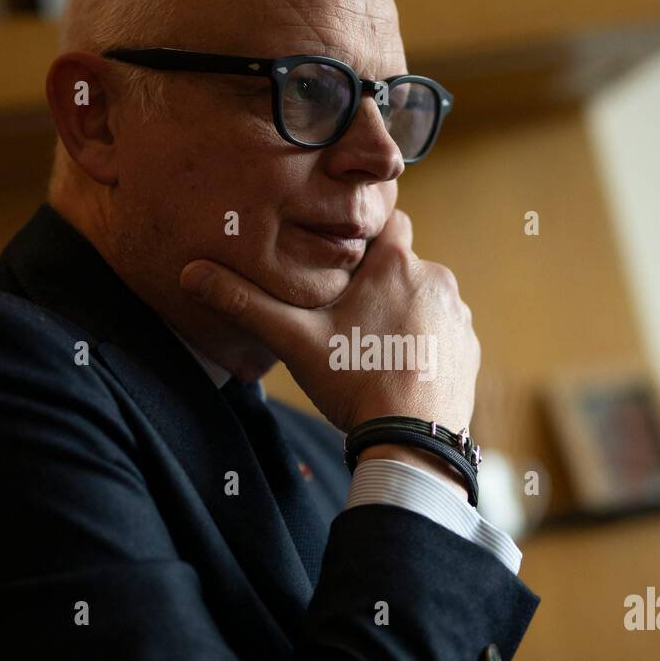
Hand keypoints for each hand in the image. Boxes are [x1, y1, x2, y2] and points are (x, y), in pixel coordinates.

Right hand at [179, 209, 479, 433]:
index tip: (345, 260)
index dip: (365, 237)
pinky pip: (443, 330)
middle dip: (378, 284)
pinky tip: (399, 367)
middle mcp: (436, 278)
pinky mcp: (469, 346)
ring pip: (423, 297)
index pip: (388, 220)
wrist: (412, 440)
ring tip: (373, 348)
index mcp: (395, 264)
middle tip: (348, 320)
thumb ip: (245, 303)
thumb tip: (190, 273)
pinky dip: (424, 342)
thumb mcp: (293, 341)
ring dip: (403, 312)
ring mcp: (457, 314)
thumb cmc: (354, 382)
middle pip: (401, 265)